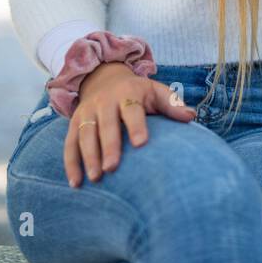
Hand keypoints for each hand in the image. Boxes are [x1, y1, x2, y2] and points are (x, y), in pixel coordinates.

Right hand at [65, 62, 196, 187]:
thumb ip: (172, 104)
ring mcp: (87, 112)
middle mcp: (105, 102)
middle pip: (106, 125)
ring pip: (85, 135)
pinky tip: (76, 183)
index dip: (136, 126)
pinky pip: (70, 144)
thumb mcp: (156, 91)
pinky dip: (70, 164)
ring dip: (88, 157)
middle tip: (112, 168)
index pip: (132, 110)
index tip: (141, 144)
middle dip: (108, 147)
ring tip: (95, 178)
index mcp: (128, 93)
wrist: (104, 78)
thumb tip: (191, 116)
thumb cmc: (138, 92)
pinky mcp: (74, 123)